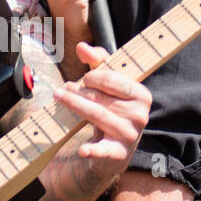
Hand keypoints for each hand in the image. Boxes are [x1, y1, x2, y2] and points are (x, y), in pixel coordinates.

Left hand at [53, 42, 151, 178]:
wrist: (115, 148)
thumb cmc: (112, 108)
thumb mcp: (108, 83)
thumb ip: (97, 61)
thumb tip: (82, 47)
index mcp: (142, 95)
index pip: (113, 80)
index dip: (93, 77)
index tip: (83, 79)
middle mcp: (140, 115)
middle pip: (102, 98)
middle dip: (79, 91)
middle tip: (62, 89)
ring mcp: (130, 135)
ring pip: (98, 116)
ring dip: (76, 105)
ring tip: (59, 97)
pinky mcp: (118, 154)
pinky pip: (105, 151)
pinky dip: (94, 151)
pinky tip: (82, 150)